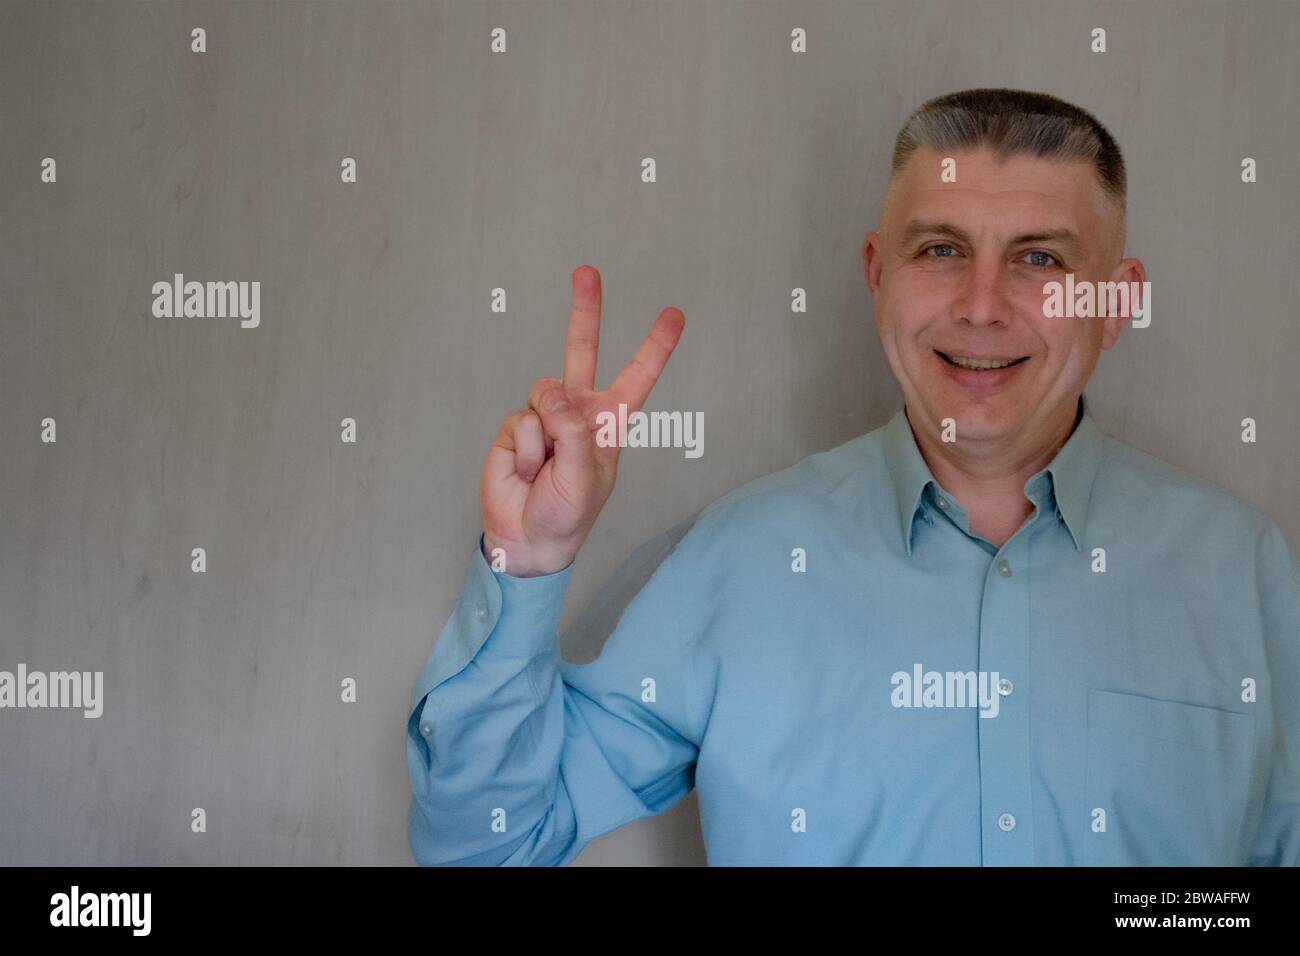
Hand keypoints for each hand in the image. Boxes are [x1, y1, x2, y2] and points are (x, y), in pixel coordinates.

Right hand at [480, 265, 684, 576]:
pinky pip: (522, 422)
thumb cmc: (567, 513)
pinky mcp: (517, 427)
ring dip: (547, 436)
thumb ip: (574, 429)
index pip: (637, 378)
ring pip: (544, 394)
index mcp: (609, 424)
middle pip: (582, 352)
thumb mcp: (587, 475)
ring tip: (547, 470)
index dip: (655, 347)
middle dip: (585, 311)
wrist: (527, 538)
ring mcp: (545, 417)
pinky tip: (526, 470)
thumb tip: (548, 391)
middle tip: (587, 272)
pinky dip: (525, 450)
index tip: (674, 314)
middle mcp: (578, 412)